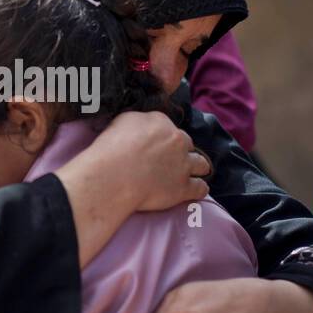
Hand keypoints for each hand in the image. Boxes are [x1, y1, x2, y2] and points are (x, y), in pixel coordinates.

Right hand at [93, 111, 209, 211]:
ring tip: (191, 174)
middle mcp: (177, 140)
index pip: (170, 128)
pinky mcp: (184, 188)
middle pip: (187, 144)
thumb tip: (143, 129)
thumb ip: (139, 122)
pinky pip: (201, 188)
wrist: (113, 177)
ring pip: (201, 164)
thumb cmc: (111, 150)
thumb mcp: (122, 122)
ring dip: (197, 168)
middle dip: (182, 151)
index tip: (159, 147)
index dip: (165, 138)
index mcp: (161, 123)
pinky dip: (199, 189)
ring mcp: (183, 165)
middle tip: (171, 161)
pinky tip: (196, 191)